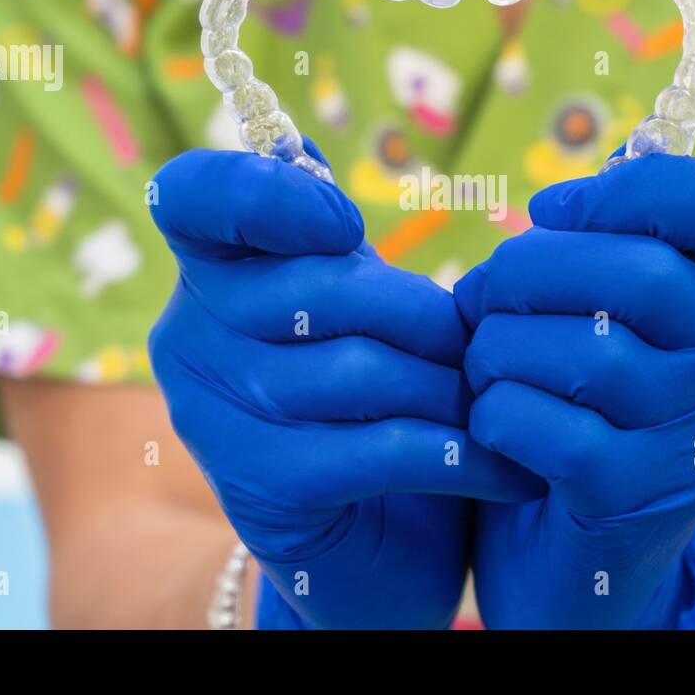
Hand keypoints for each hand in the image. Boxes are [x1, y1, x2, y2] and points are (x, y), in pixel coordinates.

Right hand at [147, 146, 543, 628]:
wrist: (371, 552)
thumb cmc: (372, 405)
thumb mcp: (352, 311)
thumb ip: (325, 240)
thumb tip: (301, 143)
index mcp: (207, 273)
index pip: (192, 196)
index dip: (270, 195)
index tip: (348, 228)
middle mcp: (187, 338)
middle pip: (320, 287)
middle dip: (425, 317)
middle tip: (478, 347)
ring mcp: (215, 417)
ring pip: (362, 370)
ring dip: (452, 390)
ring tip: (493, 403)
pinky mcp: (262, 489)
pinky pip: (382, 449)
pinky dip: (460, 456)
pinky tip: (507, 467)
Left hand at [454, 153, 694, 627]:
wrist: (579, 569)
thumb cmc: (574, 418)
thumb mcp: (598, 324)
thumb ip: (594, 255)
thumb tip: (559, 205)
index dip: (636, 188)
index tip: (559, 214)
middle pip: (640, 272)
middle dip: (527, 271)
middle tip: (484, 298)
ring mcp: (692, 440)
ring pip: (584, 352)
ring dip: (498, 349)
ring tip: (483, 367)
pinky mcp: (634, 500)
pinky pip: (542, 423)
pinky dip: (494, 414)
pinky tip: (491, 427)